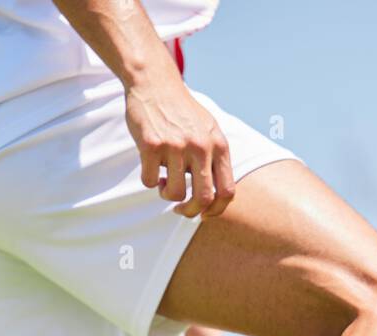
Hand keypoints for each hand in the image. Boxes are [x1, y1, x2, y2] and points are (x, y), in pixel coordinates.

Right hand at [126, 71, 235, 218]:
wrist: (154, 82)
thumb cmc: (182, 111)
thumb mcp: (208, 130)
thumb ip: (214, 160)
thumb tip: (214, 200)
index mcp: (218, 145)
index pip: (227, 192)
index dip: (216, 210)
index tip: (203, 212)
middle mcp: (200, 146)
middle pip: (203, 199)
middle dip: (190, 211)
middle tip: (180, 209)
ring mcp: (176, 145)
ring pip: (174, 193)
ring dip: (166, 194)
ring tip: (163, 181)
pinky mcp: (151, 145)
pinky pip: (149, 181)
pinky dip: (148, 180)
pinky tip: (150, 166)